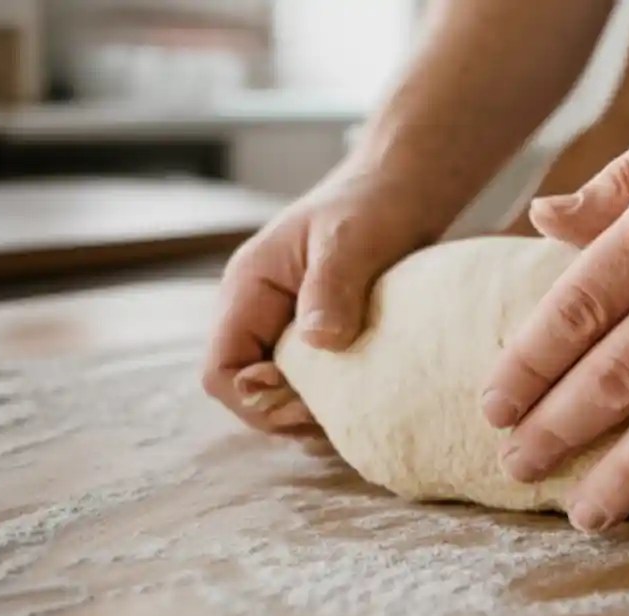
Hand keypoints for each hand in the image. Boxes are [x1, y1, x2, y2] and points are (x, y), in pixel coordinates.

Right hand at [202, 167, 426, 444]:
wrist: (408, 186)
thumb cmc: (375, 201)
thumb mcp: (352, 240)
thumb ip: (331, 288)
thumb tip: (319, 342)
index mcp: (249, 289)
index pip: (220, 370)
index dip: (254, 398)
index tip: (305, 402)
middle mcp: (261, 313)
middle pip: (249, 390)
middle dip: (287, 412)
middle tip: (342, 415)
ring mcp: (290, 325)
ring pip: (282, 392)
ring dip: (312, 410)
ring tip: (358, 413)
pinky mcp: (323, 335)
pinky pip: (314, 382)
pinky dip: (335, 399)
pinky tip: (368, 402)